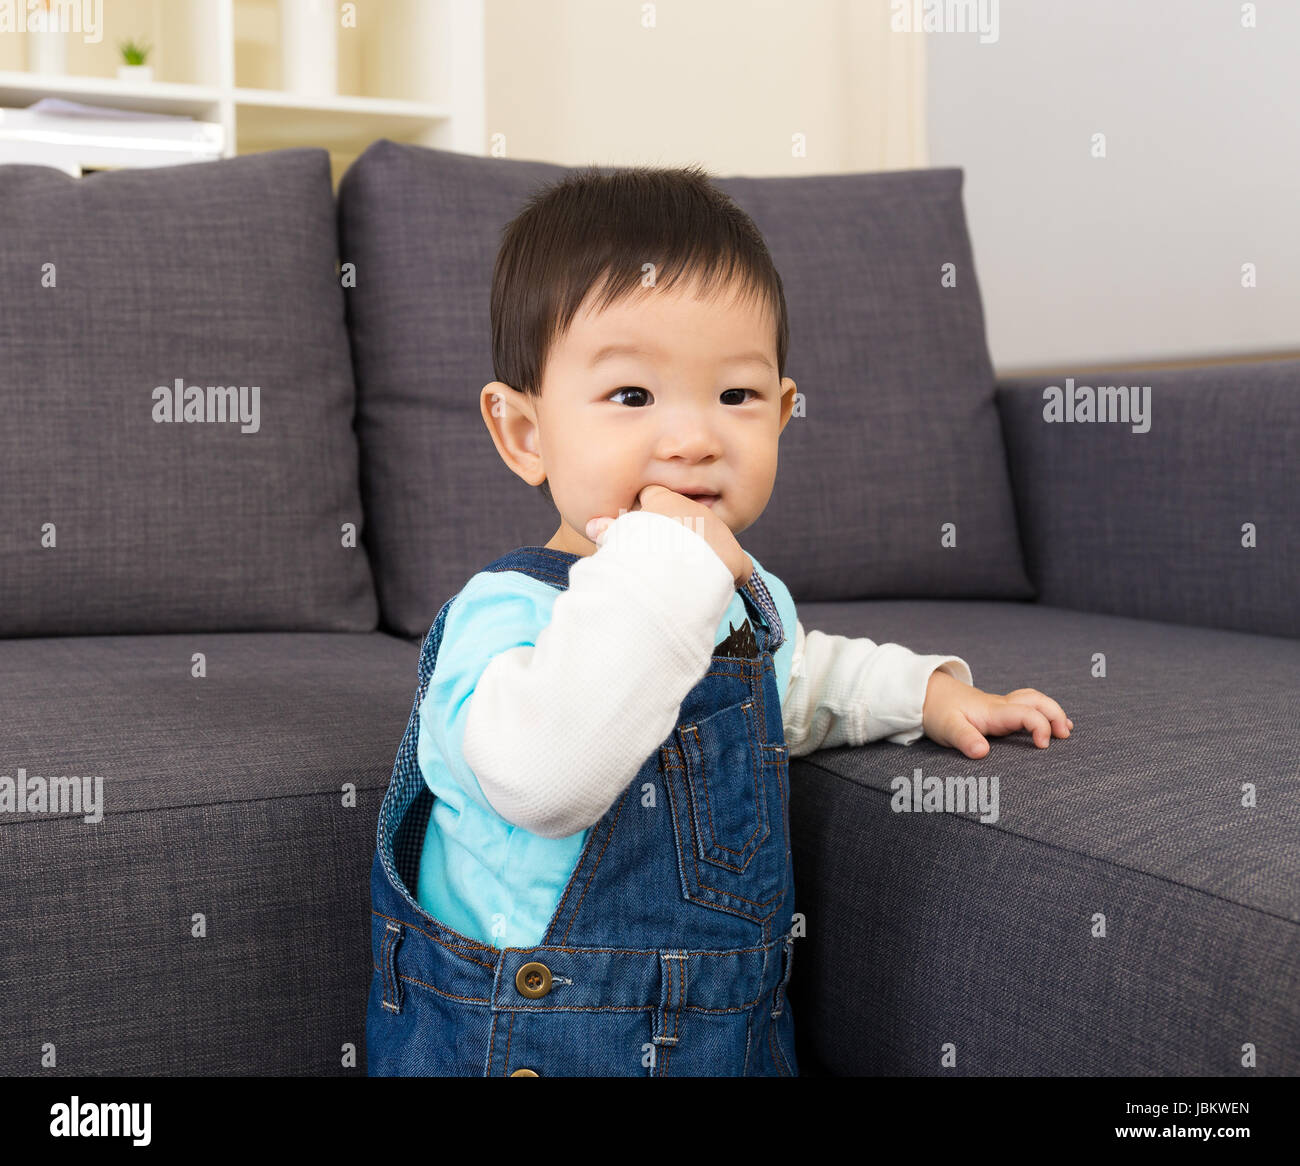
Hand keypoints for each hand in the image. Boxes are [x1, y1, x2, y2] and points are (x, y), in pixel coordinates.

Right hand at [586, 484, 752, 587]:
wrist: (666, 573)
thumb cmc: (633, 554)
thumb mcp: (615, 540)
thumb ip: (606, 531)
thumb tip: (591, 526)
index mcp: (664, 500)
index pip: (653, 498)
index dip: (644, 517)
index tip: (637, 536)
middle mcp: (696, 510)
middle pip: (684, 522)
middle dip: (674, 537)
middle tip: (659, 560)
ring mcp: (719, 532)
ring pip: (710, 541)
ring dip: (700, 556)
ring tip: (682, 578)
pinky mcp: (735, 558)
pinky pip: (736, 567)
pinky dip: (725, 578)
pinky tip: (709, 590)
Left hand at [922, 670, 1072, 758]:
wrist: (926, 694)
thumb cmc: (938, 712)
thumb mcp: (947, 728)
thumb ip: (965, 739)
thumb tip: (983, 752)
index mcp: (993, 711)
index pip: (1027, 713)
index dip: (1041, 727)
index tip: (1042, 747)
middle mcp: (1001, 706)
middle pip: (1037, 701)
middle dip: (1056, 715)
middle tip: (1065, 735)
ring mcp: (1000, 706)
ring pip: (1033, 699)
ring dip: (1051, 711)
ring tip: (1066, 729)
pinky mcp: (997, 709)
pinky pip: (1025, 705)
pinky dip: (1041, 711)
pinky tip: (1047, 723)